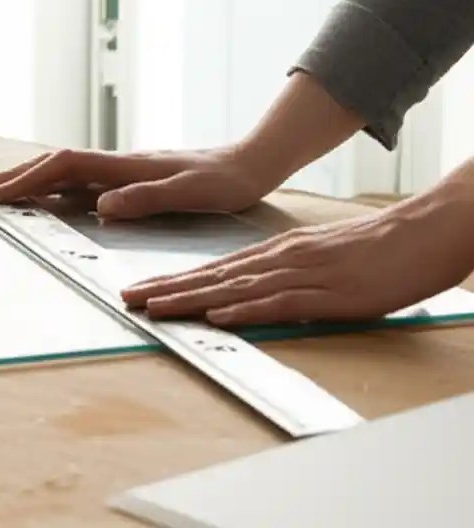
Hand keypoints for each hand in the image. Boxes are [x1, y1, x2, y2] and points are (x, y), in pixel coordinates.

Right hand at [0, 147, 280, 219]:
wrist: (251, 162)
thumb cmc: (226, 181)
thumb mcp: (193, 193)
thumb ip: (148, 198)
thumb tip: (102, 206)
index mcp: (126, 166)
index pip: (65, 168)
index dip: (29, 181)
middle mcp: (115, 165)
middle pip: (49, 166)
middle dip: (6, 177)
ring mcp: (117, 171)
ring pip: (57, 173)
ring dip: (20, 180)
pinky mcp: (123, 180)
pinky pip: (73, 183)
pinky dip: (44, 188)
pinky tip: (35, 200)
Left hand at [120, 186, 473, 325]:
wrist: (422, 232)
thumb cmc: (374, 249)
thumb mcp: (318, 257)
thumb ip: (283, 272)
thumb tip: (249, 291)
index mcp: (277, 253)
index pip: (214, 269)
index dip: (174, 280)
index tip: (140, 289)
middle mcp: (280, 259)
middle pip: (213, 276)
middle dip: (167, 289)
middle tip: (127, 299)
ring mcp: (303, 274)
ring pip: (236, 288)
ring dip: (192, 299)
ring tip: (155, 307)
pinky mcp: (329, 292)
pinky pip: (281, 303)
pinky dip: (248, 310)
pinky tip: (220, 315)